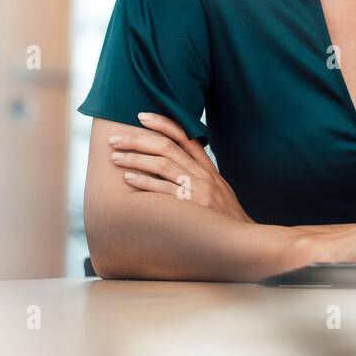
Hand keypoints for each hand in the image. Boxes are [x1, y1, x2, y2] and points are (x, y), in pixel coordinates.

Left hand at [109, 112, 253, 223]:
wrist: (240, 239)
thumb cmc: (224, 216)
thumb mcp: (218, 188)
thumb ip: (199, 174)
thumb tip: (177, 163)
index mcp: (207, 168)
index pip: (184, 136)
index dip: (162, 123)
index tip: (141, 117)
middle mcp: (202, 174)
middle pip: (167, 146)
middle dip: (138, 140)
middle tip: (115, 139)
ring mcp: (197, 188)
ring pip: (162, 164)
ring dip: (135, 158)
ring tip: (115, 157)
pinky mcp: (190, 206)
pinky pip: (163, 190)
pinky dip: (144, 182)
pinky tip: (128, 179)